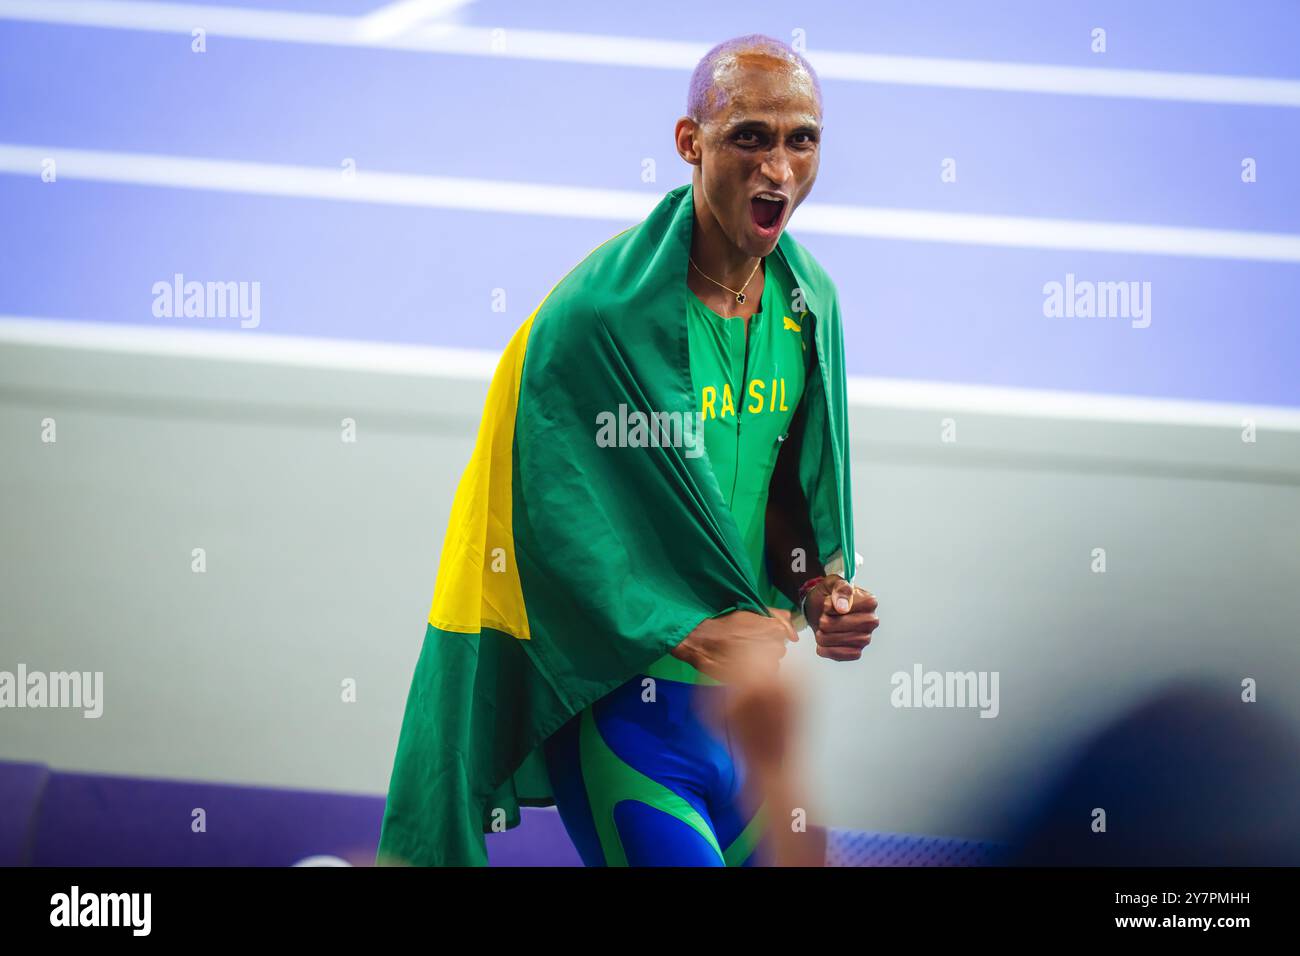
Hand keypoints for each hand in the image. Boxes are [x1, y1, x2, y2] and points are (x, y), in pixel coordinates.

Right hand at [671, 609, 798, 684]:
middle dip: (767, 648)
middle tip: (748, 645)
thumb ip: (776, 615)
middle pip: (779, 650)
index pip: (784, 634)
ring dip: (762, 662)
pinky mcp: (758, 679)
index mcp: (774, 629)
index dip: (770, 635)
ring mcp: (767, 665)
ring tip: (743, 657)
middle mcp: (775, 647)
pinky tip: (743, 666)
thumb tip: (792, 625)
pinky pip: (764, 677)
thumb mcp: (750, 612)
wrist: (704, 643)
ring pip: (773, 665)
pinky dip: (756, 674)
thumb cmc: (725, 626)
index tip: (758, 635)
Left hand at [803, 575, 878, 661]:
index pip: (850, 607)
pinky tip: (822, 644)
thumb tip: (843, 606)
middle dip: (827, 621)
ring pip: (841, 641)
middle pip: (846, 625)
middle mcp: (871, 621)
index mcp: (869, 602)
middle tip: (822, 618)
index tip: (827, 605)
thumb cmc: (829, 596)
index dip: (833, 607)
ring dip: (824, 635)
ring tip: (821, 629)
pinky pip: (841, 655)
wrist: (819, 610)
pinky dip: (826, 650)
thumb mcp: (832, 583)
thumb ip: (839, 589)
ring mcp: (865, 638)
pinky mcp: (856, 652)